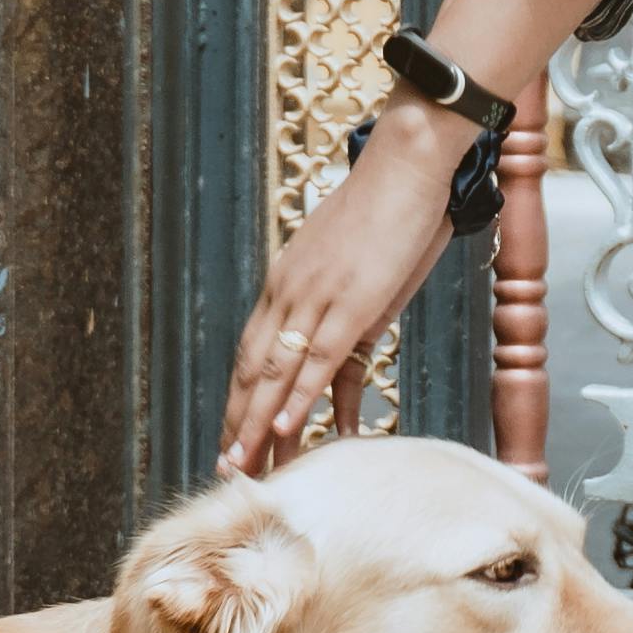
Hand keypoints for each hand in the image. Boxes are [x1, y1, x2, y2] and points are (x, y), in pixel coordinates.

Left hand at [219, 124, 470, 474]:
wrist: (404, 165)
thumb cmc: (385, 208)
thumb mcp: (350, 261)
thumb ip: (341, 300)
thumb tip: (346, 335)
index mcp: (285, 281)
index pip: (251, 351)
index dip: (240, 397)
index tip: (232, 433)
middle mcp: (289, 292)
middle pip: (254, 369)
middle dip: (240, 421)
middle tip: (228, 467)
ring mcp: (317, 298)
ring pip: (279, 373)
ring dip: (261, 424)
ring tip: (248, 466)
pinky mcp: (353, 303)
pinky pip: (319, 360)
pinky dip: (301, 398)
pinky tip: (287, 429)